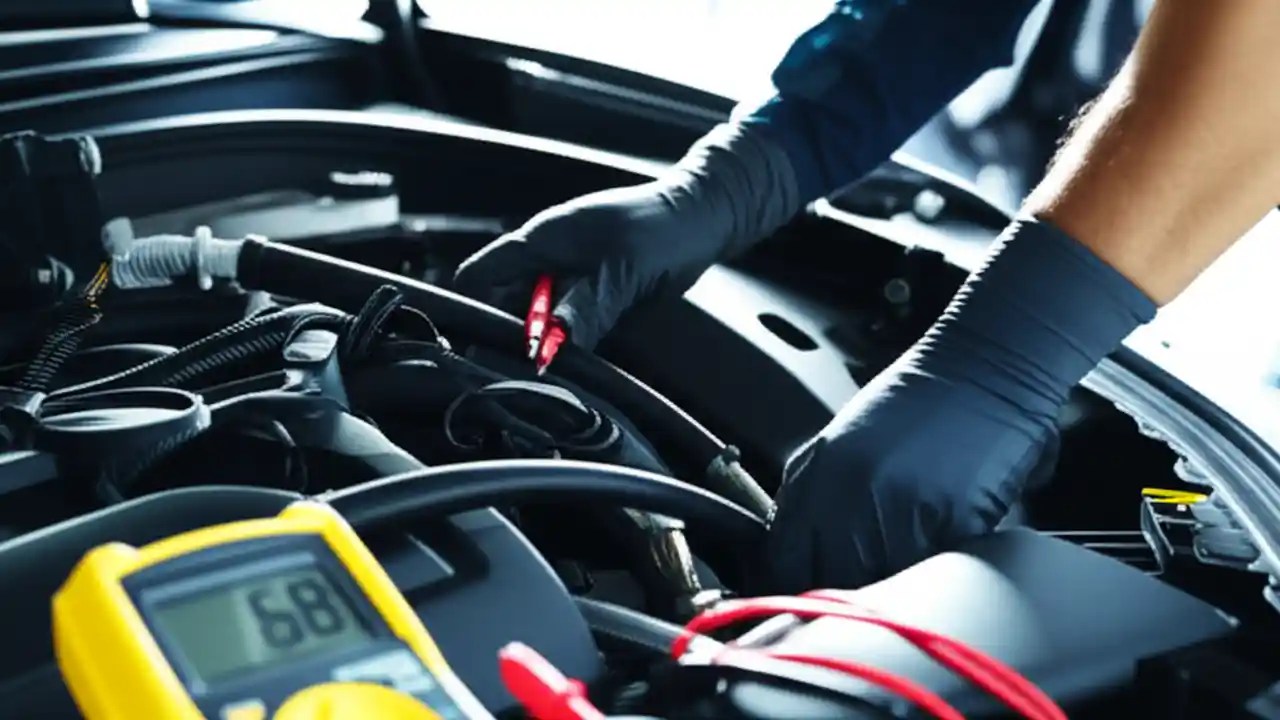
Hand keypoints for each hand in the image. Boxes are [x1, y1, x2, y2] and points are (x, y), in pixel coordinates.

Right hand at [453, 123, 801, 350]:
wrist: (706, 218)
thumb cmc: (664, 229)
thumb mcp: (623, 270)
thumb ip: (585, 307)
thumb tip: (550, 346)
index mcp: (542, 239)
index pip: (480, 274)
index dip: (469, 309)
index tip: (475, 348)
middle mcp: (548, 258)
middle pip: (504, 305)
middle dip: (509, 338)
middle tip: (519, 374)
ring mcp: (570, 276)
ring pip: (538, 320)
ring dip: (541, 345)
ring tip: (546, 373)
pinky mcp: (593, 293)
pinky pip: (568, 325)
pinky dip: (568, 344)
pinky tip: (576, 363)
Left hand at [764, 351, 1060, 591]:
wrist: (985, 366)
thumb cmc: (922, 400)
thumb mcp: (845, 443)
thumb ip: (818, 496)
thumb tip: (803, 552)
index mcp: (813, 476)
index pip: (782, 561)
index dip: (795, 584)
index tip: (809, 590)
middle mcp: (844, 497)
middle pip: (829, 581)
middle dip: (848, 584)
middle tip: (872, 573)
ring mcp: (893, 512)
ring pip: (882, 583)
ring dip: (897, 579)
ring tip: (915, 547)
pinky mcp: (947, 523)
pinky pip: (933, 570)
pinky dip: (941, 565)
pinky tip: (948, 536)